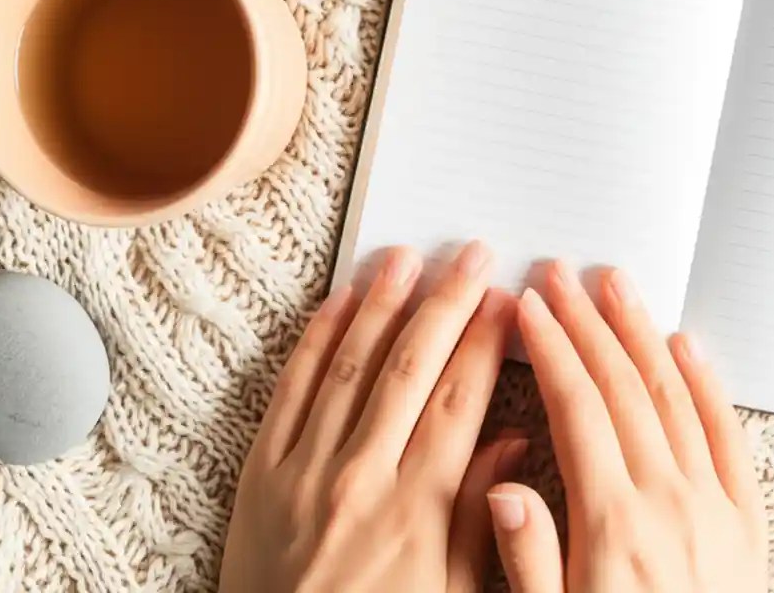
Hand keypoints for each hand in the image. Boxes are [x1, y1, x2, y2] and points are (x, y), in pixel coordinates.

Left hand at [220, 242, 524, 591]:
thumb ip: (484, 517)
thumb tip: (514, 440)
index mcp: (416, 510)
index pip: (460, 399)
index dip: (486, 342)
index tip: (506, 301)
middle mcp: (360, 478)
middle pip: (411, 367)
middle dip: (446, 301)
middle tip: (472, 256)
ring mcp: (303, 471)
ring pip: (349, 364)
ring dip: (381, 304)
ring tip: (407, 258)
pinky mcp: (260, 474)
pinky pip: (289, 390)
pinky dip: (314, 341)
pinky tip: (338, 303)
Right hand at [488, 262, 767, 591]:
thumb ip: (531, 557)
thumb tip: (504, 487)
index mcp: (614, 524)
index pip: (577, 408)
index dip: (550, 349)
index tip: (530, 310)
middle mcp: (669, 501)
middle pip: (623, 386)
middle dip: (586, 323)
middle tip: (562, 278)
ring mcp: (714, 505)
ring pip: (675, 395)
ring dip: (641, 334)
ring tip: (616, 289)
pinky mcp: (746, 519)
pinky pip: (728, 434)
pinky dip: (709, 383)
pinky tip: (688, 346)